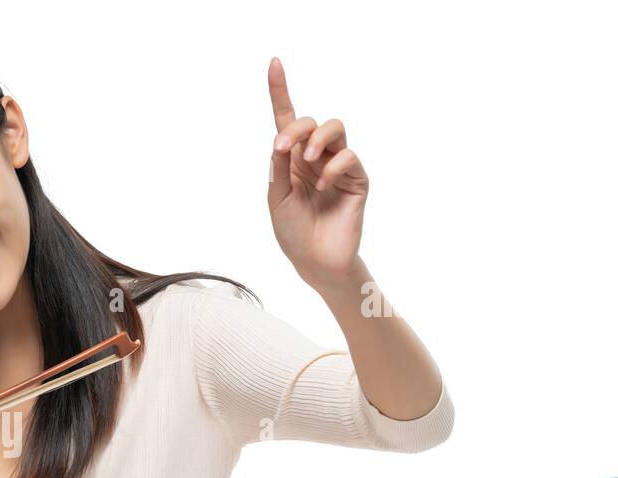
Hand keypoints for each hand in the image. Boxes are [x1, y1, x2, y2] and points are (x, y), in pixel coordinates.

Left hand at [267, 56, 368, 288]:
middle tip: (283, 147)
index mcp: (291, 159)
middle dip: (296, 127)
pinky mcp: (357, 179)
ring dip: (317, 138)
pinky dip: (333, 167)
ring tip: (308, 160)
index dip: (280, 91)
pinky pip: (348, 156)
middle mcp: (315, 157)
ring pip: (335, 127)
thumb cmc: (293, 232)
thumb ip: (279, 166)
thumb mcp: (277, 197)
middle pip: (311, 120)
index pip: (287, 120)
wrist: (315, 262)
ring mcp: (337, 166)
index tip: (274, 63)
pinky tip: (323, 187)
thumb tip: (282, 136)